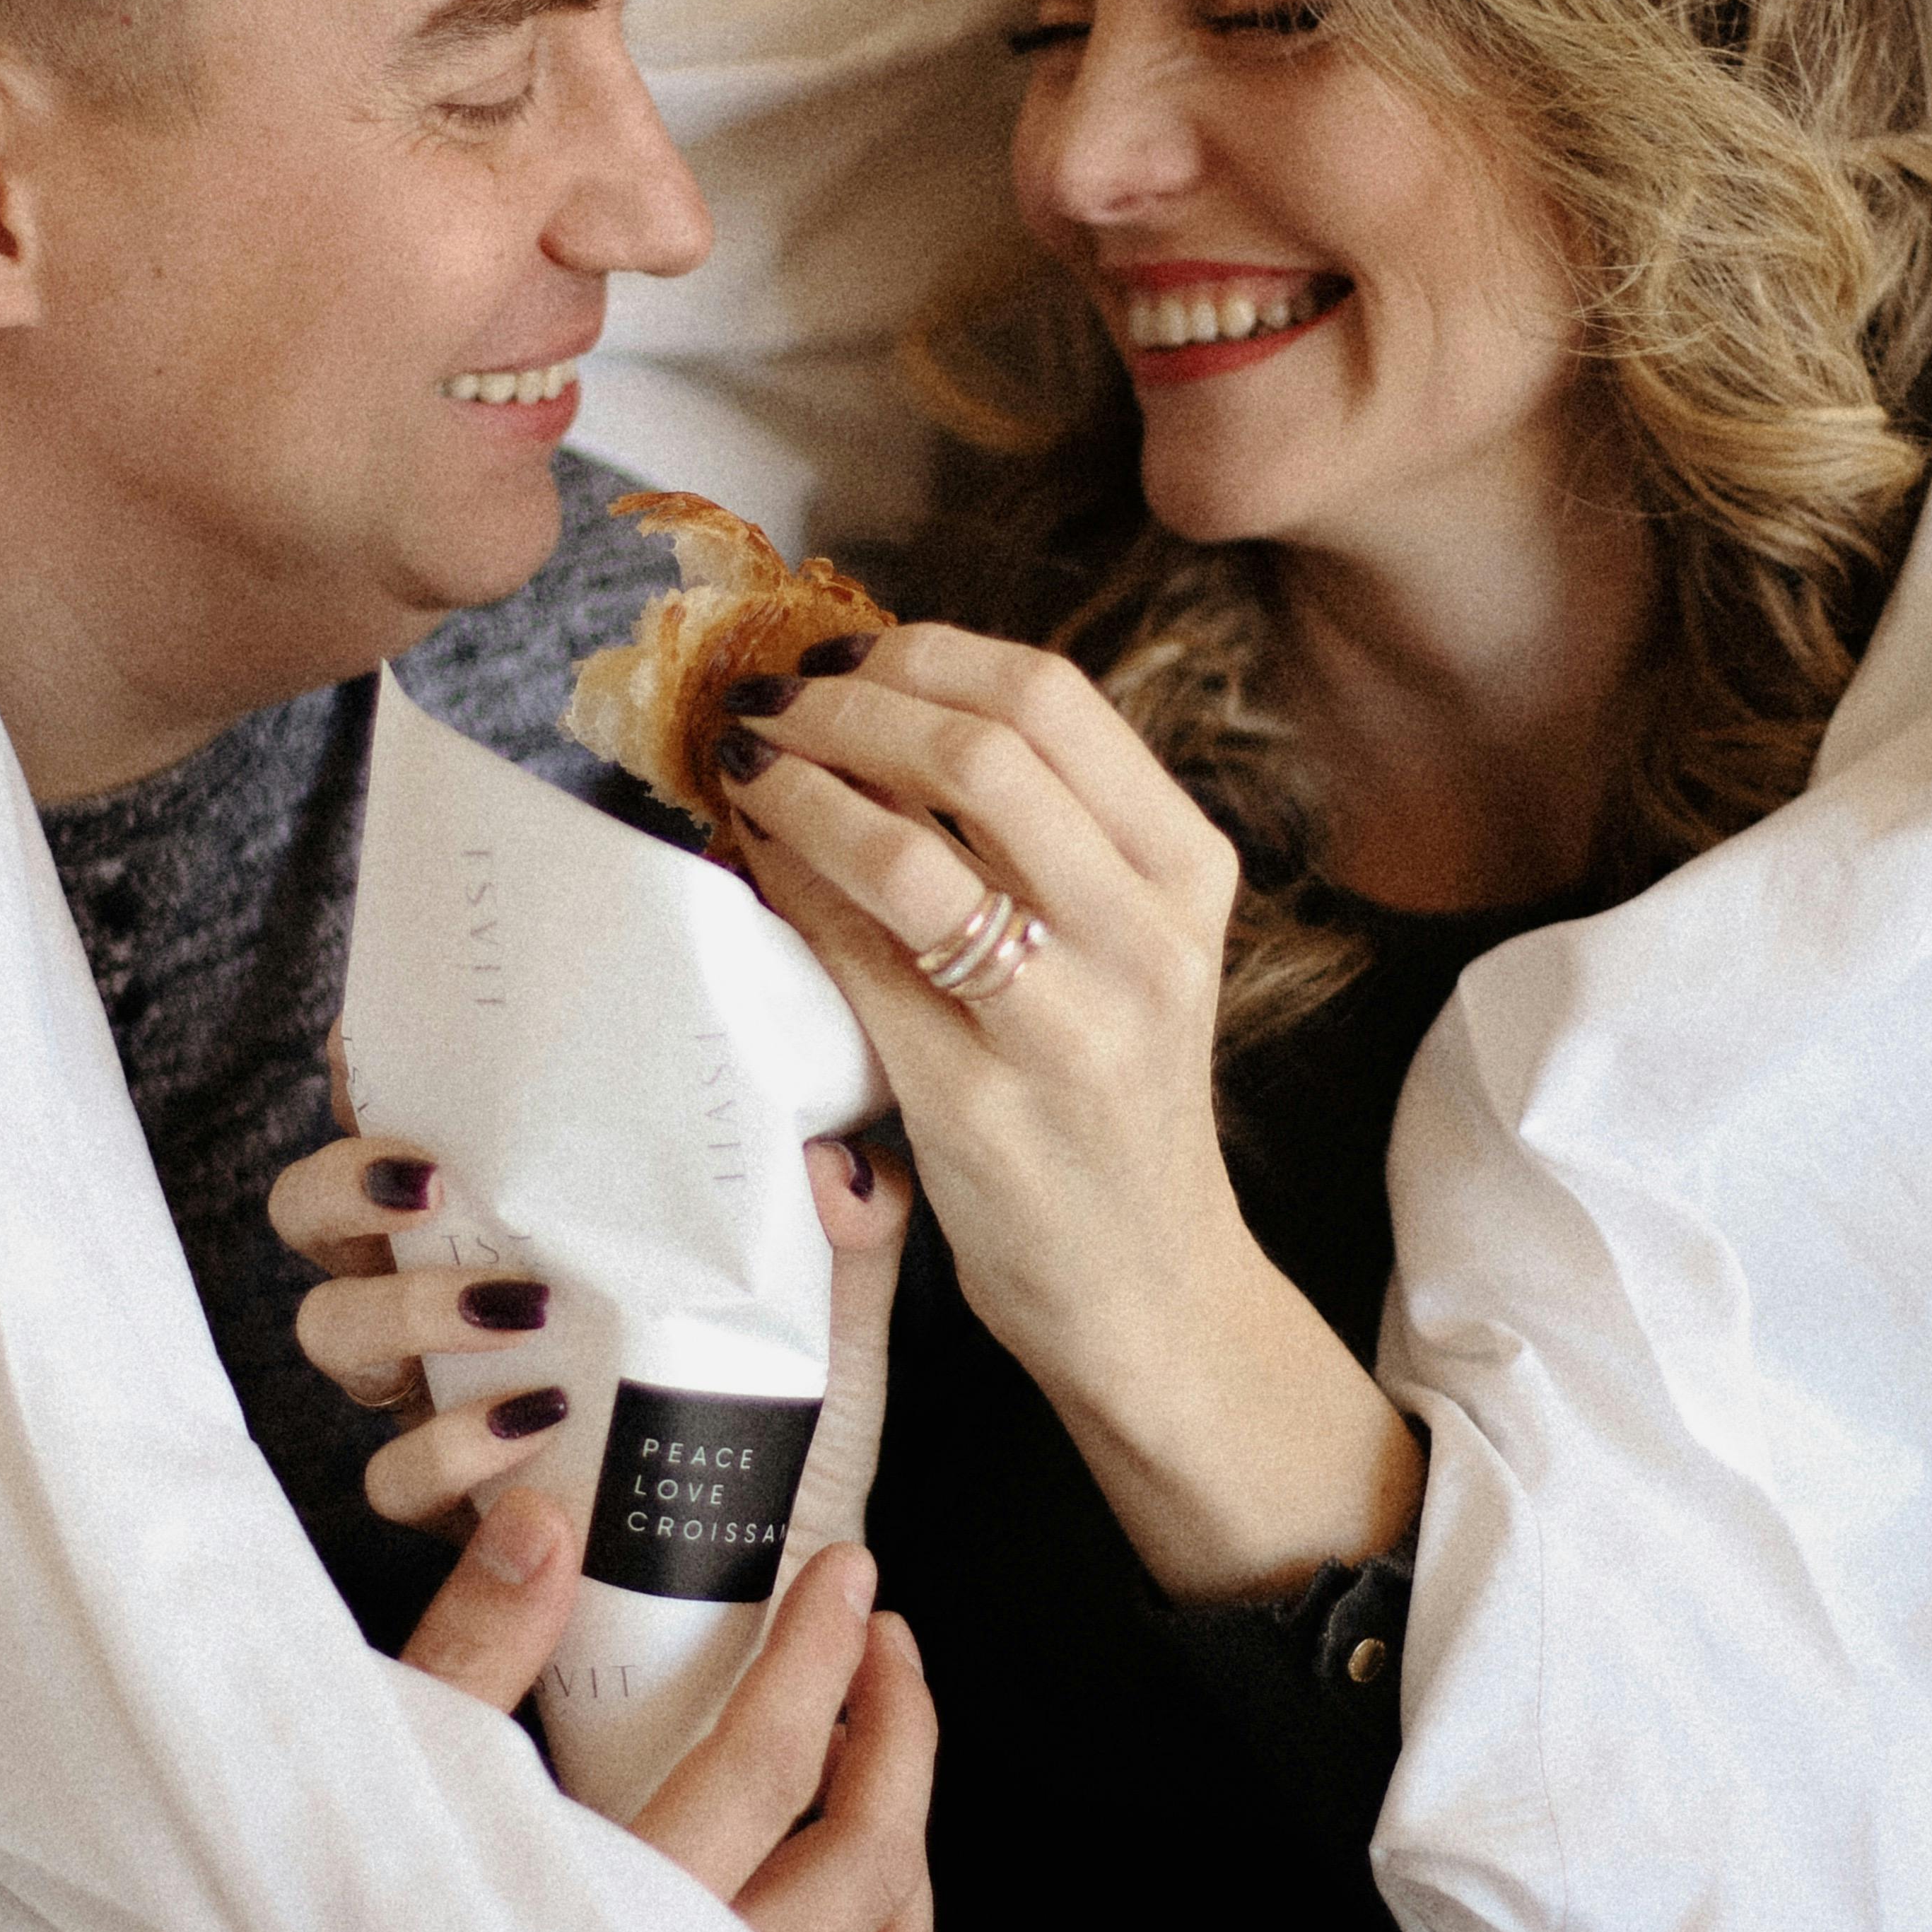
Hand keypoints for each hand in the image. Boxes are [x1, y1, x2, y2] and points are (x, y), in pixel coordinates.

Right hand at [268, 1051, 909, 1547]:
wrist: (787, 1579)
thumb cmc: (783, 1426)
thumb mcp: (833, 1312)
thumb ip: (849, 1225)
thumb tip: (825, 1162)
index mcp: (515, 1226)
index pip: (405, 1125)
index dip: (367, 1075)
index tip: (385, 1050)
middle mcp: (448, 1300)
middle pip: (313, 1216)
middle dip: (343, 1185)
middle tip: (431, 1182)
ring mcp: (437, 1401)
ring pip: (332, 1332)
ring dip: (404, 1309)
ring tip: (519, 1310)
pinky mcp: (454, 1507)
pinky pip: (394, 1475)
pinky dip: (451, 1448)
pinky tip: (536, 1428)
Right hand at [399, 1492, 935, 1931]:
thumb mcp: (394, 1784)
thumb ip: (475, 1653)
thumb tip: (546, 1525)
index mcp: (624, 1926)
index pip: (767, 1767)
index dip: (819, 1655)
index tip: (845, 1574)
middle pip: (868, 1861)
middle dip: (901, 1732)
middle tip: (884, 1641)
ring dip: (906, 1845)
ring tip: (876, 1756)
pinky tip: (843, 1906)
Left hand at [709, 625, 1420, 1600]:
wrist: (1144, 1281)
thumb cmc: (1110, 1090)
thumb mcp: (1129, 939)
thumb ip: (1046, 827)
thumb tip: (883, 697)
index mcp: (1187, 872)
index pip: (1054, 697)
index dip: (926, 652)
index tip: (844, 650)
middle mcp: (1143, 939)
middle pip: (983, 751)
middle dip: (849, 704)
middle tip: (771, 701)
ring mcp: (1063, 1026)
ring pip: (910, 852)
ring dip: (801, 787)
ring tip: (744, 765)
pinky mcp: (975, 1105)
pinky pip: (856, 960)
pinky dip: (789, 884)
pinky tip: (751, 855)